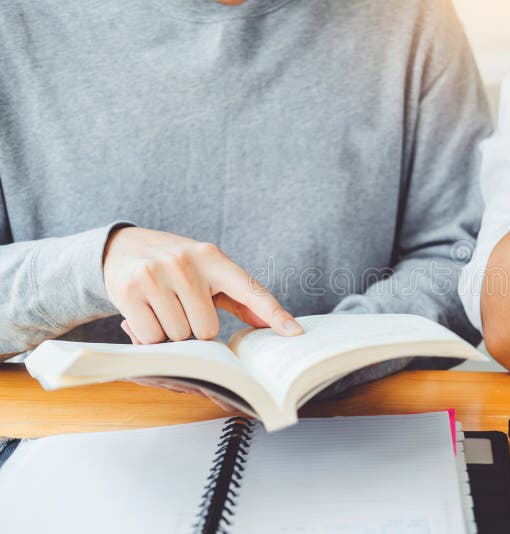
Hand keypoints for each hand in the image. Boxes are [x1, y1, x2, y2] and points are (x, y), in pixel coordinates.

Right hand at [103, 227, 303, 343]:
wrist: (122, 246)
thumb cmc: (176, 266)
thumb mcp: (209, 272)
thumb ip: (241, 298)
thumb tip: (274, 325)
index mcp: (213, 258)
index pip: (250, 289)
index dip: (273, 313)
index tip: (294, 331)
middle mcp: (185, 263)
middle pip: (207, 329)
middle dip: (194, 328)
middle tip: (180, 308)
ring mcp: (155, 275)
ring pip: (178, 335)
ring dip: (170, 332)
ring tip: (161, 307)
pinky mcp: (128, 290)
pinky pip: (150, 337)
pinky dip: (147, 335)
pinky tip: (143, 313)